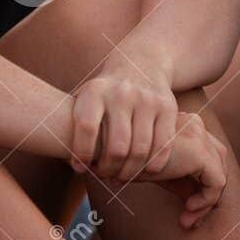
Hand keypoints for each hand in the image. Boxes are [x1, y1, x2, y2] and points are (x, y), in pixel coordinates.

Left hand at [68, 54, 177, 180]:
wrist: (141, 62)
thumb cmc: (104, 94)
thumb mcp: (85, 98)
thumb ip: (74, 126)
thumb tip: (72, 163)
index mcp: (95, 91)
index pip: (87, 127)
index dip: (83, 154)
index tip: (80, 167)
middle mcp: (122, 93)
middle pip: (116, 147)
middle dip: (108, 170)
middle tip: (104, 175)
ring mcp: (147, 100)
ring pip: (140, 151)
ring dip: (129, 173)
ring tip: (120, 176)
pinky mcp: (168, 107)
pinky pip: (163, 147)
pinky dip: (152, 167)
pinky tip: (142, 171)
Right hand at [98, 111, 228, 228]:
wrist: (106, 147)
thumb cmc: (124, 157)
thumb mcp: (155, 169)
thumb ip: (177, 179)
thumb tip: (195, 202)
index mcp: (186, 123)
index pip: (208, 156)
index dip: (202, 185)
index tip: (185, 210)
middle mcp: (195, 125)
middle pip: (218, 162)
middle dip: (208, 193)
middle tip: (189, 217)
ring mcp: (199, 136)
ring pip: (219, 174)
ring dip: (206, 202)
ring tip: (187, 219)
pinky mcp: (198, 152)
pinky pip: (216, 183)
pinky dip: (206, 201)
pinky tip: (187, 210)